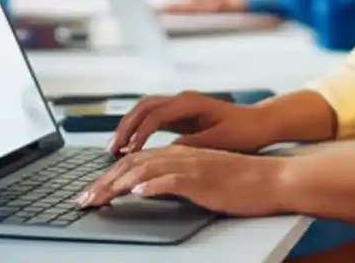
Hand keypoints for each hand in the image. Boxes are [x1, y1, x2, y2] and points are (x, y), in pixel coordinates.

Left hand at [78, 147, 287, 215]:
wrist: (272, 179)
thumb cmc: (240, 182)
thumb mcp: (201, 178)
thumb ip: (175, 179)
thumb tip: (146, 188)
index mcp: (179, 153)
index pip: (134, 161)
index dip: (107, 176)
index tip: (90, 193)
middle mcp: (180, 155)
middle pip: (132, 164)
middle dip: (102, 182)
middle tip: (82, 201)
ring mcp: (191, 166)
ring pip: (145, 170)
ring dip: (116, 185)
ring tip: (97, 199)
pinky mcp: (203, 179)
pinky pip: (173, 180)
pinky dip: (152, 186)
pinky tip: (137, 193)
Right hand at [109, 91, 278, 154]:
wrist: (258, 123)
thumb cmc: (243, 131)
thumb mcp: (218, 140)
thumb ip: (193, 143)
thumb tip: (169, 150)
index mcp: (190, 102)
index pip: (156, 115)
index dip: (140, 134)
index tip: (130, 152)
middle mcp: (182, 99)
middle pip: (143, 106)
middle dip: (125, 126)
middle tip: (112, 148)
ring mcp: (180, 105)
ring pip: (144, 109)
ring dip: (128, 126)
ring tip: (115, 147)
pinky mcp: (180, 114)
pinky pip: (152, 118)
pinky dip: (138, 129)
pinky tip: (131, 145)